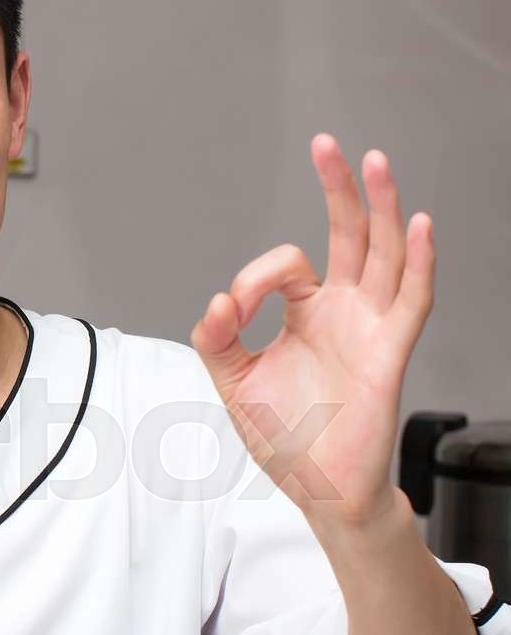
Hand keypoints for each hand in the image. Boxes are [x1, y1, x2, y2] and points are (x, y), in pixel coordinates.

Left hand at [189, 134, 433, 526]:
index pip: (286, 265)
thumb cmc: (287, 439)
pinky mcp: (389, 353)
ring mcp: (369, 327)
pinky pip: (411, 300)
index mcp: (306, 314)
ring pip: (384, 253)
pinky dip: (419, 261)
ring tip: (376, 162)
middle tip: (328, 144)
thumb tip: (215, 303)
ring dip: (382, 207)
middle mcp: (342, 311)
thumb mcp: (234, 384)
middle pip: (348, 234)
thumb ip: (217, 341)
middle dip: (339, 188)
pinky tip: (419, 225)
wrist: (319, 490)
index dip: (253, 278)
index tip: (229, 314)